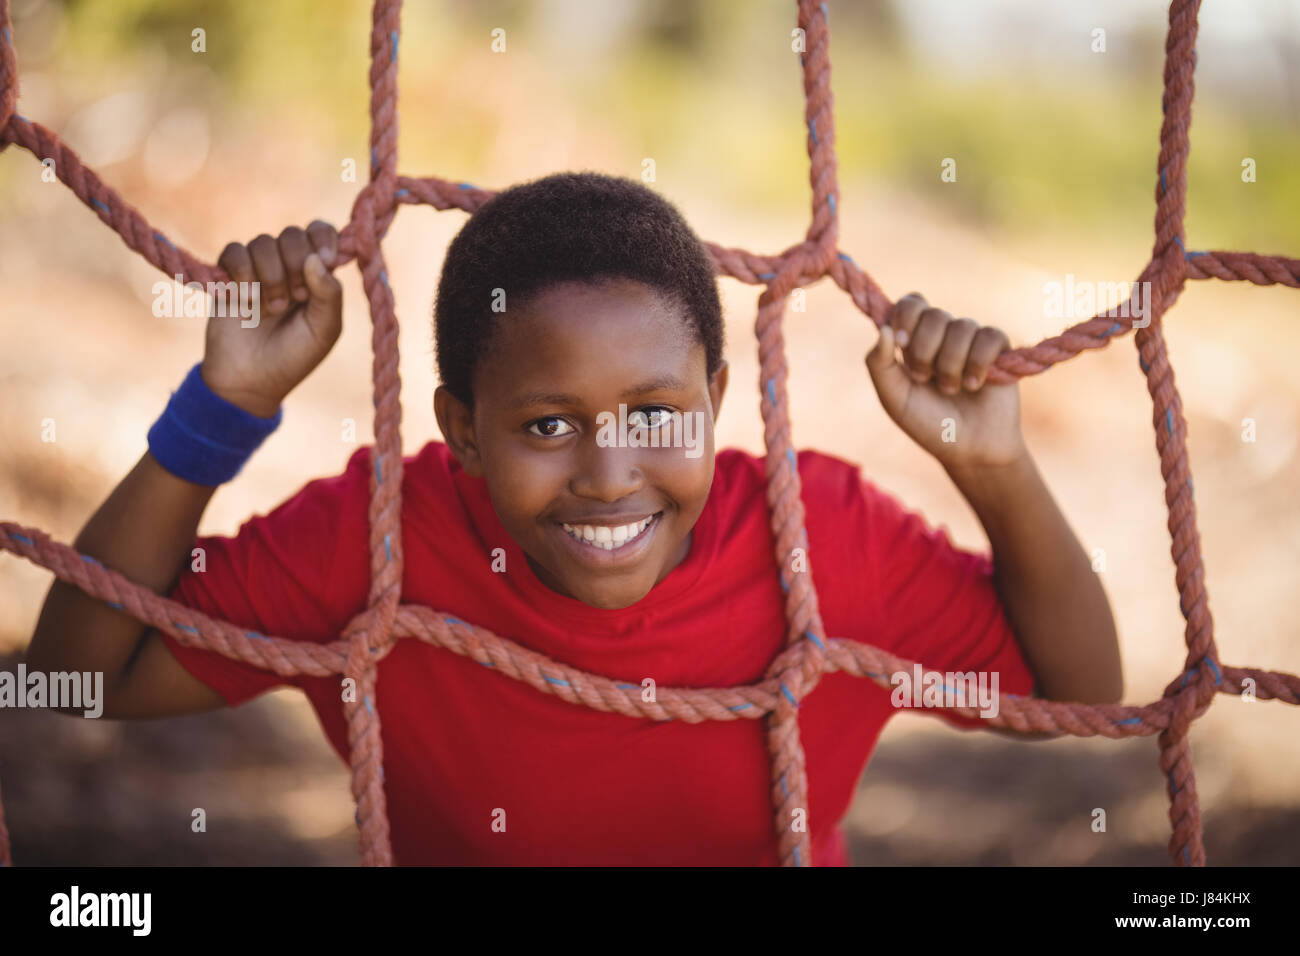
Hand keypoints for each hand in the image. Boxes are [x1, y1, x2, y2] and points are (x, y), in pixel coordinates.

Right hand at [200, 221, 341, 417]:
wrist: (251, 380)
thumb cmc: (294, 356)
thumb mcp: (324, 330)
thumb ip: (329, 294)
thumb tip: (317, 258)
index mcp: (317, 274)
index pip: (322, 232)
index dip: (324, 238)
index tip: (326, 259)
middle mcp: (288, 265)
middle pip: (293, 234)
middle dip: (295, 264)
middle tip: (297, 298)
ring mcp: (258, 268)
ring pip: (263, 241)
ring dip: (270, 276)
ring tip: (273, 309)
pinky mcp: (228, 274)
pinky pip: (234, 250)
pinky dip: (242, 271)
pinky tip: (247, 300)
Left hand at [865, 293, 1026, 471]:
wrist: (968, 449)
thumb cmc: (928, 424)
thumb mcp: (894, 399)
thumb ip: (880, 364)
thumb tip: (884, 329)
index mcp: (914, 341)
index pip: (911, 304)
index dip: (906, 316)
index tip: (902, 343)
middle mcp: (942, 335)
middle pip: (933, 315)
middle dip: (925, 351)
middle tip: (926, 379)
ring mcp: (971, 340)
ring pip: (961, 326)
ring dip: (951, 365)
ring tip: (952, 390)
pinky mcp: (999, 349)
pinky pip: (988, 337)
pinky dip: (977, 364)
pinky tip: (975, 385)